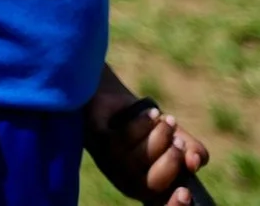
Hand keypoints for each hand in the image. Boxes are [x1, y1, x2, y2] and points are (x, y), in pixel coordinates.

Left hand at [88, 91, 210, 203]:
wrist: (120, 100)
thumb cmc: (152, 128)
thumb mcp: (179, 140)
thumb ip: (193, 153)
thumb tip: (195, 160)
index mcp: (150, 188)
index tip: (186, 192)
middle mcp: (128, 182)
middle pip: (151, 184)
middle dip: (171, 161)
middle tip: (178, 141)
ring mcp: (109, 163)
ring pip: (136, 159)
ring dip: (159, 136)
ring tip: (168, 120)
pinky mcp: (97, 141)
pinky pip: (122, 138)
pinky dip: (142, 124)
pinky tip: (151, 113)